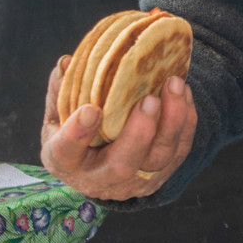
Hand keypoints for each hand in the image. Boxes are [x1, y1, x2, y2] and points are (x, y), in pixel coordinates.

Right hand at [40, 58, 197, 199]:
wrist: (97, 173)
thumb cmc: (74, 138)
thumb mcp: (56, 119)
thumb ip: (60, 92)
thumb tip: (68, 62)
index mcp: (67, 162)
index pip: (67, 151)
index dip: (78, 133)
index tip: (91, 110)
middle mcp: (102, 178)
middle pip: (123, 165)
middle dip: (140, 133)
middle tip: (150, 100)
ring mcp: (135, 181)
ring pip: (159, 158)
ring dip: (172, 121)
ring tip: (174, 86)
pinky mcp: (160, 175)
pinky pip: (179, 151)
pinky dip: (185, 122)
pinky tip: (184, 94)